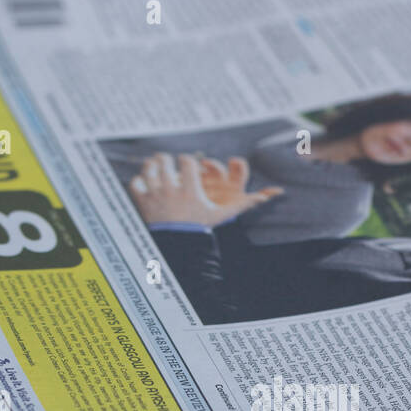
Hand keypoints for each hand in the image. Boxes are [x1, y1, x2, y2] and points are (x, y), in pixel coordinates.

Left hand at [130, 152, 280, 227]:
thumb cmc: (203, 231)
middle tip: (170, 165)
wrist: (180, 250)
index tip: (189, 168)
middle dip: (168, 160)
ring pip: (148, 168)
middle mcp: (171, 189)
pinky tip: (146, 184)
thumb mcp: (224, 217)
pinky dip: (140, 181)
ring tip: (157, 170)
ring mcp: (154, 196)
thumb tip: (275, 194)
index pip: (187, 160)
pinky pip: (136, 183)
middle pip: (164, 159)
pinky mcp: (142, 203)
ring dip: (153, 166)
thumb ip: (246, 204)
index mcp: (190, 189)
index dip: (188, 161)